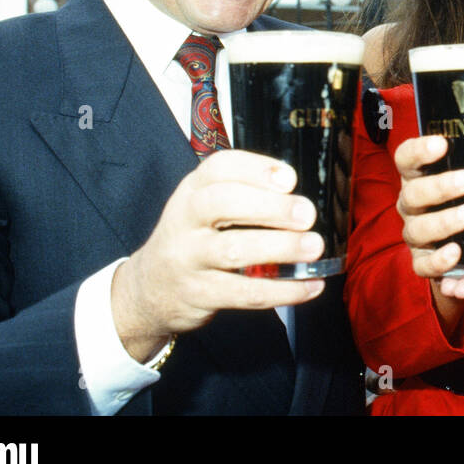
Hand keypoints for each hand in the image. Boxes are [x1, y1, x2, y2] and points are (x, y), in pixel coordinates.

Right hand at [111, 150, 324, 362]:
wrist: (149, 289)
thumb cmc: (193, 238)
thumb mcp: (204, 206)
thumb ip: (243, 194)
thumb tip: (301, 198)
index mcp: (192, 190)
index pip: (219, 168)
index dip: (256, 169)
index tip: (290, 179)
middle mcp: (185, 219)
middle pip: (223, 203)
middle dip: (270, 206)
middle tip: (307, 214)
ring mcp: (188, 258)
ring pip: (233, 250)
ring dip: (280, 247)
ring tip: (313, 247)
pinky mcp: (198, 295)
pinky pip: (244, 293)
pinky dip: (282, 290)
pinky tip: (310, 286)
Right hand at [392, 137, 463, 317]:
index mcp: (423, 177)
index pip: (407, 158)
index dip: (418, 150)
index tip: (442, 144)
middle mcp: (413, 205)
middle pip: (412, 193)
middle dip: (439, 186)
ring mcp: (416, 234)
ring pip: (417, 229)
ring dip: (443, 221)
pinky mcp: (423, 262)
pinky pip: (422, 266)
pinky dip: (437, 261)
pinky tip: (456, 253)